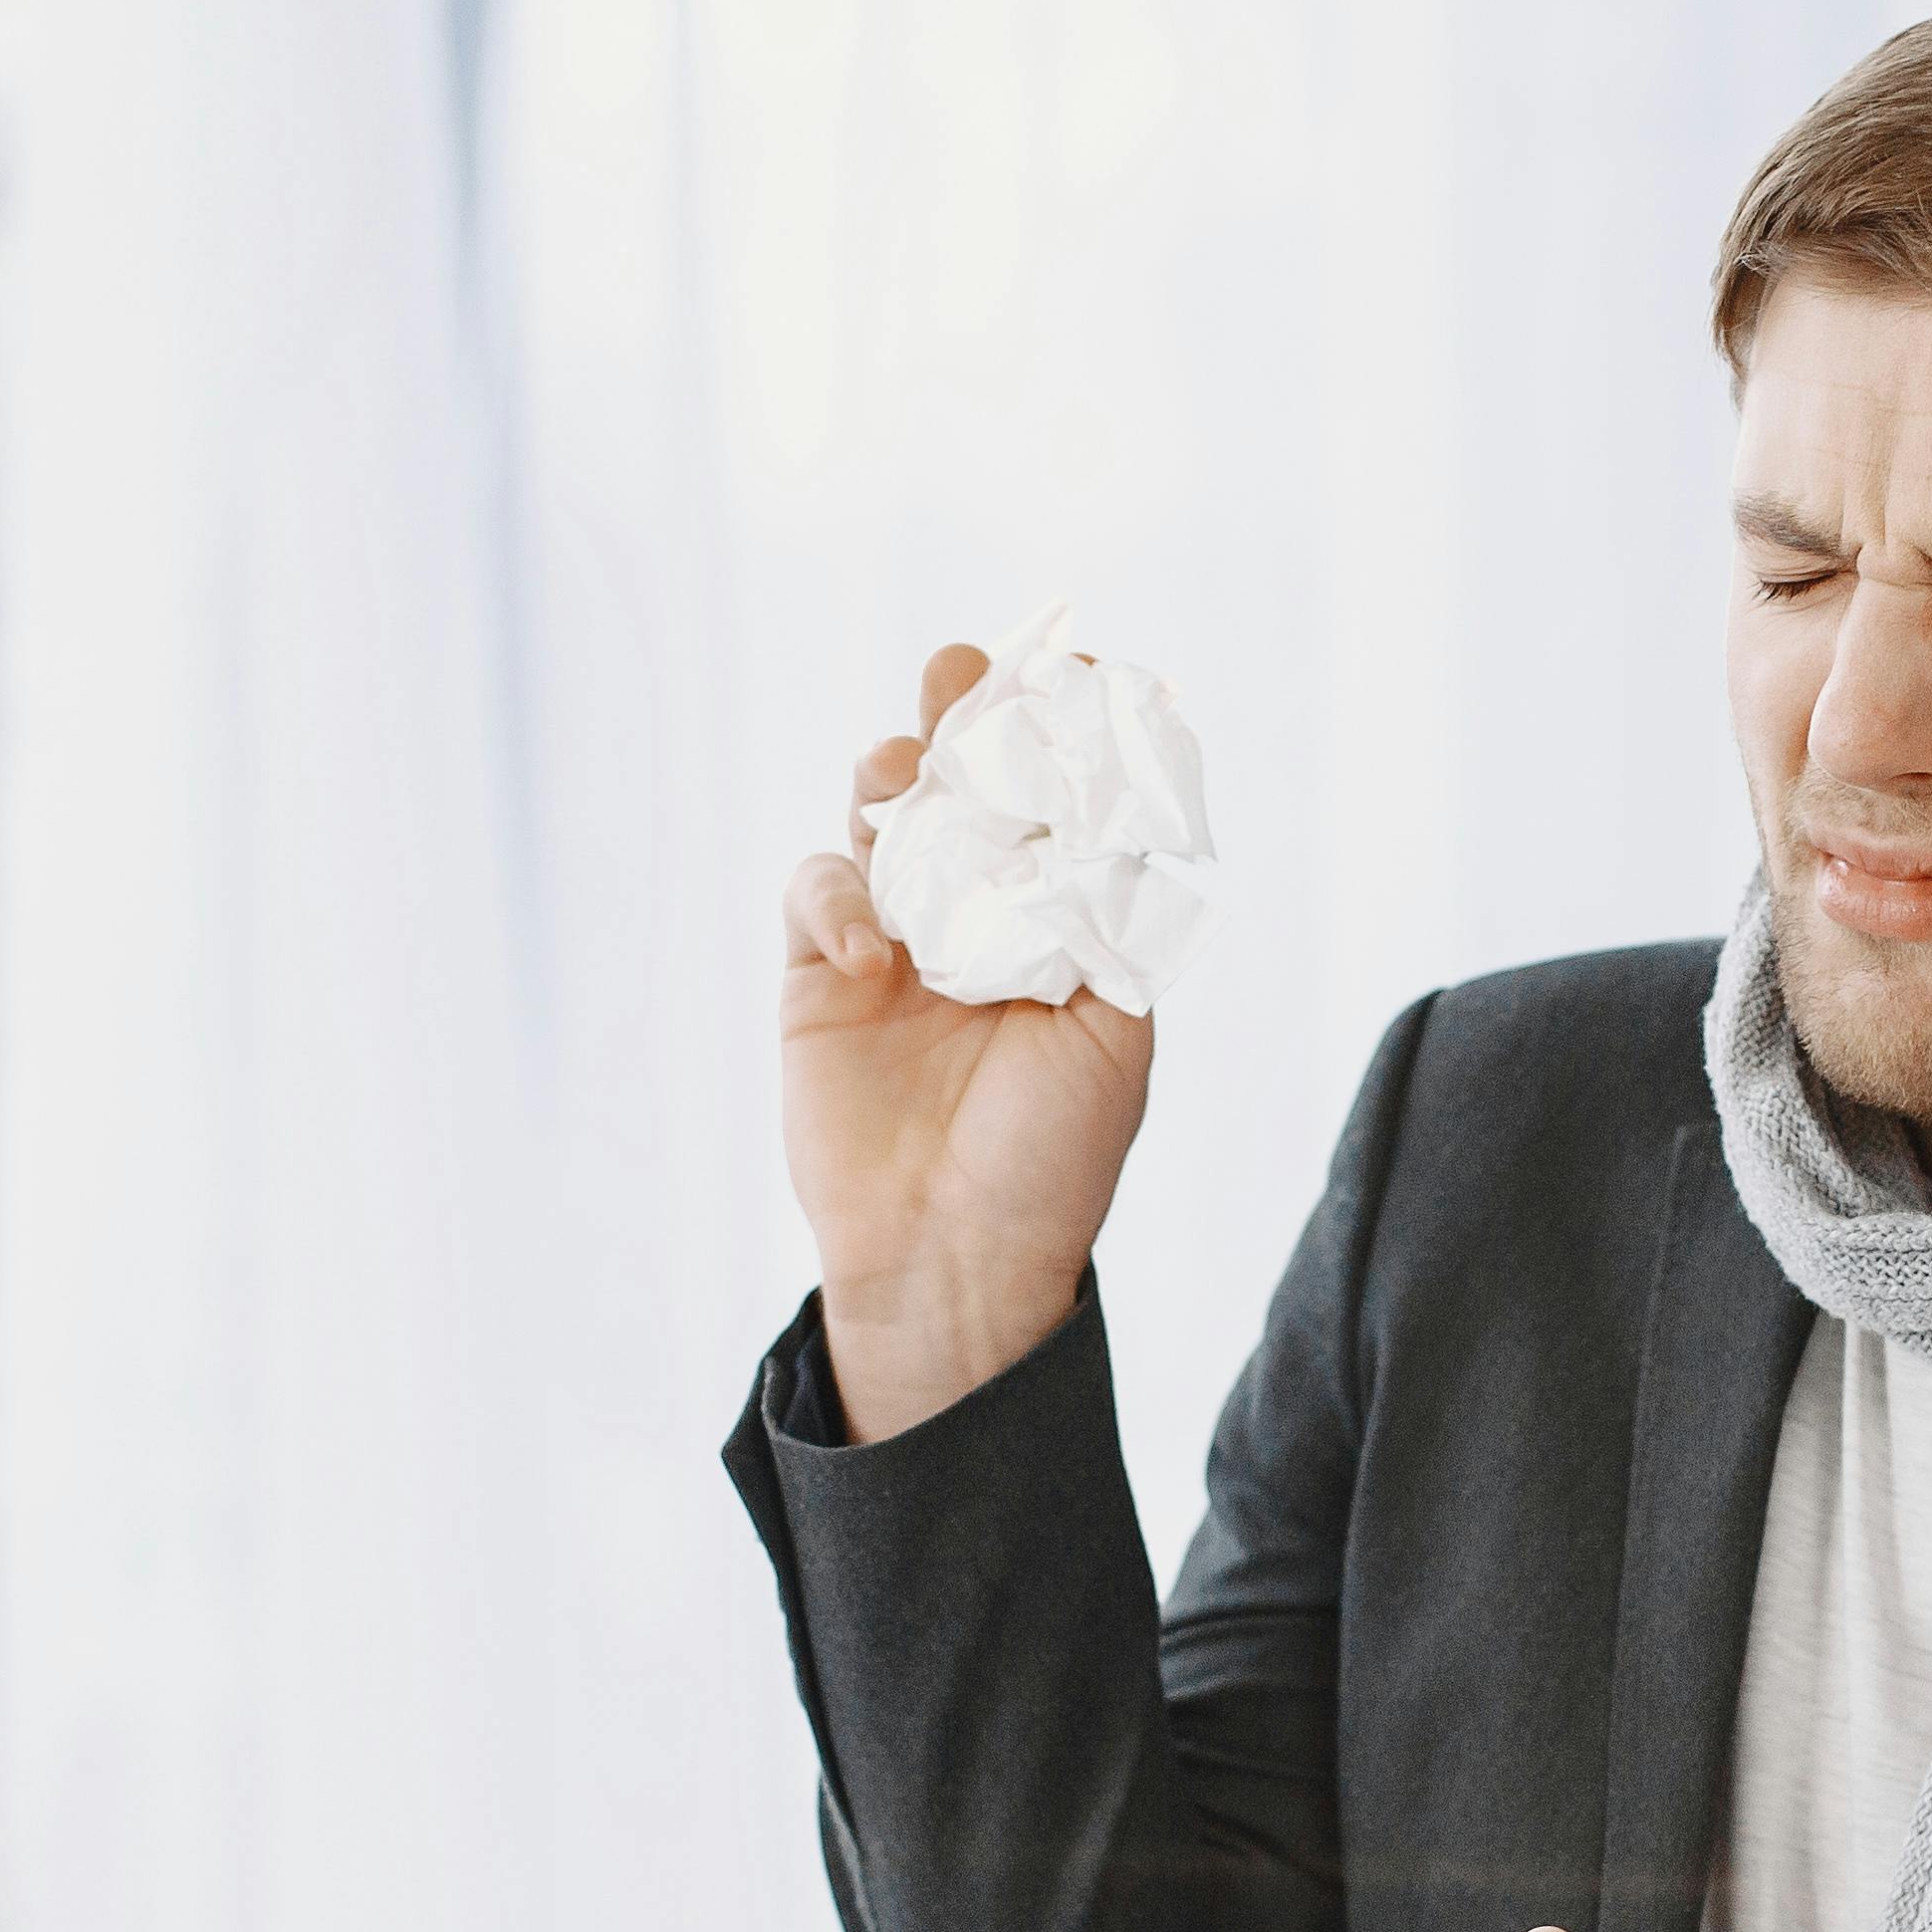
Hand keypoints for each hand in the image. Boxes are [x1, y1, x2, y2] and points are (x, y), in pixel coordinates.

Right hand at [779, 642, 1158, 1438]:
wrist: (955, 1257)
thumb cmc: (1052, 1156)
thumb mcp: (1114, 1032)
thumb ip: (1105, 919)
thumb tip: (1105, 807)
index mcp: (1059, 919)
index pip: (1059, 799)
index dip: (1061, 734)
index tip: (1077, 674)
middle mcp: (977, 913)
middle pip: (962, 782)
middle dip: (961, 715)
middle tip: (961, 674)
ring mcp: (894, 937)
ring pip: (880, 815)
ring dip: (891, 774)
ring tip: (904, 772)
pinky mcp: (818, 972)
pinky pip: (817, 891)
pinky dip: (838, 896)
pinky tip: (873, 950)